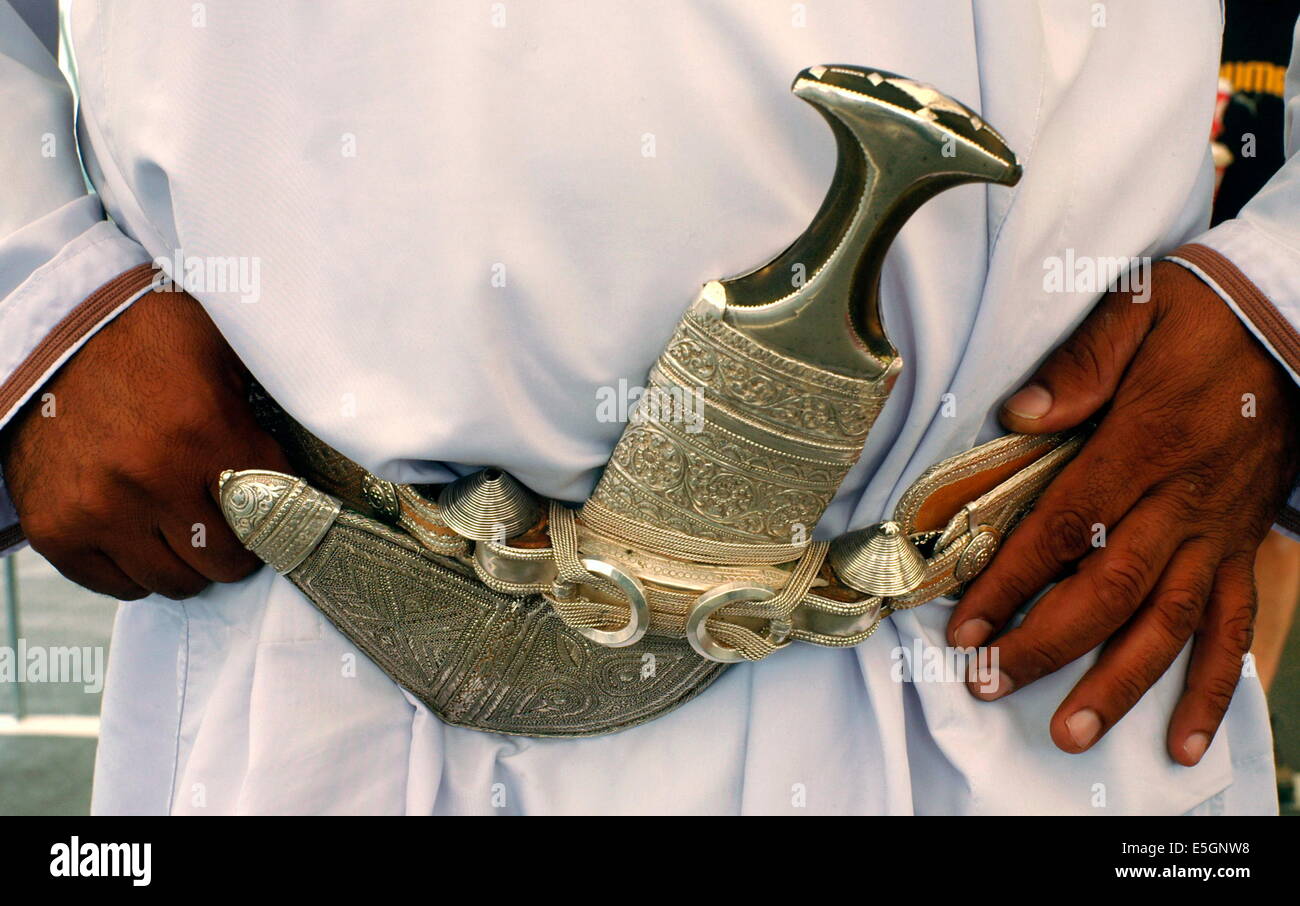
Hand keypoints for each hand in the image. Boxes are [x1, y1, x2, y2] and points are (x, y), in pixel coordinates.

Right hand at [1, 287, 290, 598]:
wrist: (52, 337)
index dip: (282, 513)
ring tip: (187, 527)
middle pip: (226, 560)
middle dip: (238, 545)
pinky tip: (145, 534)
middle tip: (232, 522)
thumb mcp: (225, 354)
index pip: (273, 512)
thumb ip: (269, 407)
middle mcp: (150, 478)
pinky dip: (138, 569)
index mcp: (203, 432)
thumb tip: (328, 450)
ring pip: (176, 581)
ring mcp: (98, 510)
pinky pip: (120, 586)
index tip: (278, 509)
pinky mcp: (56, 531)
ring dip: (190, 562)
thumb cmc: (150, 342)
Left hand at [946, 261, 1299, 763]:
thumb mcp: (1136, 310)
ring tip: (1071, 731)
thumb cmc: (1198, 315)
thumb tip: (1019, 413)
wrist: (1288, 319)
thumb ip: (1080, 364)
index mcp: (1146, 444)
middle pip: (1109, 589)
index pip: (1065, 527)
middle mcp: (1184, 501)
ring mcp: (1217, 532)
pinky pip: (1232, 625)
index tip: (965, 623)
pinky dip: (1212, 686)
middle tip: (988, 682)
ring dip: (1119, 683)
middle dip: (1046, 644)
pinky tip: (1182, 736)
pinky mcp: (1242, 546)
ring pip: (1169, 623)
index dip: (1011, 580)